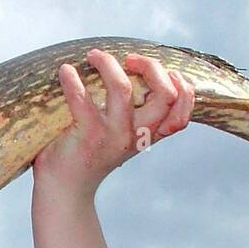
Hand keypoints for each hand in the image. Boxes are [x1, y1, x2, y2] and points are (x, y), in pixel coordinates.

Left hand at [32, 48, 193, 199]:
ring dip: (109, 64)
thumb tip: (132, 71)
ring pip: (124, 89)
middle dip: (153, 67)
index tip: (168, 73)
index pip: (182, 116)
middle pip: (166, 96)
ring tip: (94, 55)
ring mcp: (113, 136)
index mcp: (146, 136)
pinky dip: (72, 80)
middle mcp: (135, 136)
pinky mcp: (88, 136)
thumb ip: (131, 115)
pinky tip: (65, 72)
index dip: (184, 90)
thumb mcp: (118, 137)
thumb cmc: (87, 157)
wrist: (64, 191)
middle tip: (129, 59)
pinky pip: (82, 98)